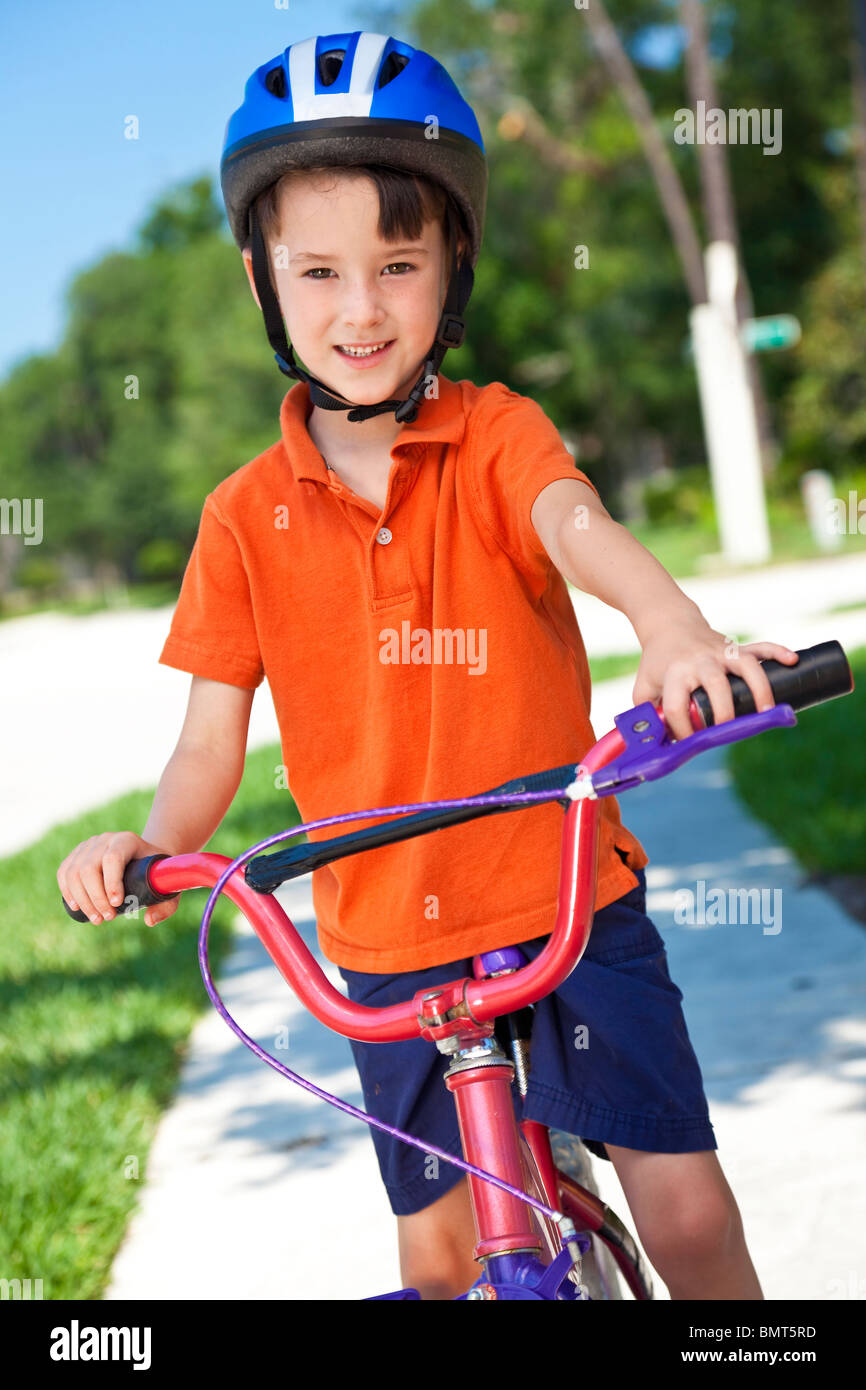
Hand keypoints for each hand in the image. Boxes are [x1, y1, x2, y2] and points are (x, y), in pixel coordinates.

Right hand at [57, 831, 179, 927]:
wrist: (144, 856)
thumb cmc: (157, 873)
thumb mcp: (168, 886)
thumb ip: (166, 905)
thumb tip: (149, 921)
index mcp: (127, 840)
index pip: (113, 859)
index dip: (111, 883)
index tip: (116, 905)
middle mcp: (105, 839)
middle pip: (89, 867)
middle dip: (96, 898)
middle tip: (107, 918)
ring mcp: (88, 845)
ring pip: (74, 872)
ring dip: (82, 899)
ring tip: (96, 919)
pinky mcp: (77, 855)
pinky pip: (64, 872)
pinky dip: (67, 891)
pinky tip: (76, 906)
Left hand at [632, 612, 799, 740]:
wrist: (670, 625)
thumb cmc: (658, 662)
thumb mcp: (643, 686)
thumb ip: (646, 714)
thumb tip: (656, 744)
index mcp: (675, 674)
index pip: (677, 706)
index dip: (681, 729)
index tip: (687, 741)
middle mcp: (701, 662)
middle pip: (716, 686)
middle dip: (724, 712)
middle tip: (729, 732)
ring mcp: (721, 652)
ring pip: (745, 665)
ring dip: (760, 687)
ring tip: (767, 710)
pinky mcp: (736, 647)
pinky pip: (760, 646)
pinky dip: (777, 651)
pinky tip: (792, 660)